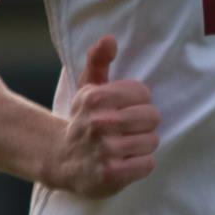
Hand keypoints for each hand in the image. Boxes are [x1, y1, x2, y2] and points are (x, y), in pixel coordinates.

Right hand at [46, 36, 159, 196]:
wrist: (61, 160)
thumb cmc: (84, 119)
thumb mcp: (88, 88)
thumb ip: (98, 60)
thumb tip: (109, 39)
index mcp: (95, 98)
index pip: (144, 92)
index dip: (138, 102)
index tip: (123, 110)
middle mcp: (99, 123)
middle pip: (152, 116)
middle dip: (143, 124)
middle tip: (126, 130)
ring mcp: (106, 150)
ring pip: (153, 140)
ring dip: (142, 145)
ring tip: (124, 146)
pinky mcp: (112, 175)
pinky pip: (148, 164)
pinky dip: (141, 165)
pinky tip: (125, 162)